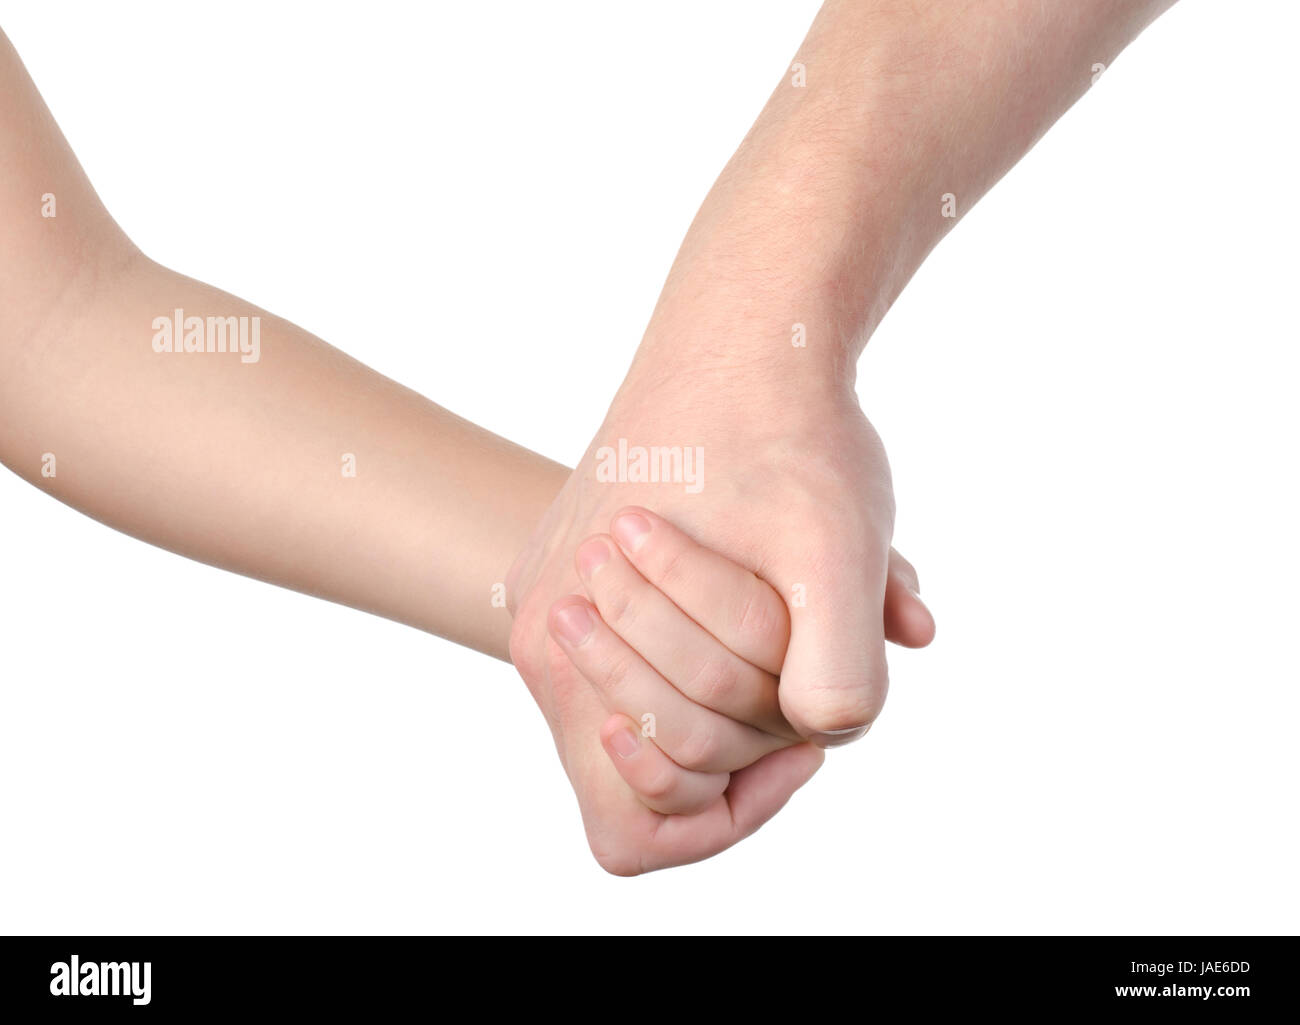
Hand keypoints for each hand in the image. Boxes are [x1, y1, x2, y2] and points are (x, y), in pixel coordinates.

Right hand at [507, 371, 934, 873]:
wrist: (741, 333)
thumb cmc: (779, 437)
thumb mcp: (835, 554)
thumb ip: (842, 677)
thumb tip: (825, 736)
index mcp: (569, 649)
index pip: (633, 827)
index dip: (724, 810)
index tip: (794, 741)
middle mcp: (548, 638)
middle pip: (654, 765)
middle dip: (744, 726)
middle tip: (796, 644)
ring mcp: (558, 601)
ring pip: (657, 704)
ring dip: (742, 674)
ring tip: (794, 598)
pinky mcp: (578, 569)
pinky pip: (649, 649)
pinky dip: (722, 635)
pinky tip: (778, 578)